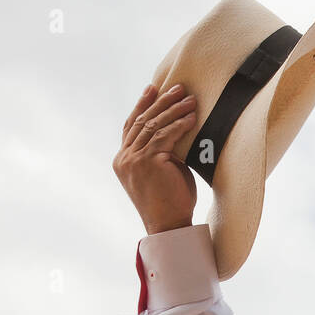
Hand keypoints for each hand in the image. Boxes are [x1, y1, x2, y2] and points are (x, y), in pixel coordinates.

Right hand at [113, 83, 197, 233]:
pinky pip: (165, 136)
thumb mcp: (160, 171)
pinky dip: (179, 125)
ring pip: (154, 126)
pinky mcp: (147, 162)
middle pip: (142, 121)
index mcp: (122, 161)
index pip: (131, 126)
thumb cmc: (170, 202)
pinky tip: (191, 118)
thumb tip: (174, 129)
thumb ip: (160, 151)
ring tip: (191, 100)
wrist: (169, 226)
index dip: (142, 105)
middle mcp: (123, 158)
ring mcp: (133, 160)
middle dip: (162, 102)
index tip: (153, 88)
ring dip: (174, 110)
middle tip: (179, 88)